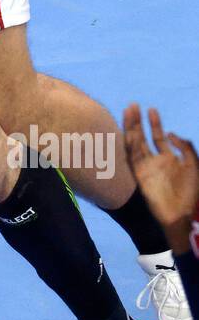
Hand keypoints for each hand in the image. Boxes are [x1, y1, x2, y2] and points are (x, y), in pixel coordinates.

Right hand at [123, 105, 198, 254]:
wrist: (182, 213)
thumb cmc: (191, 191)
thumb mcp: (194, 164)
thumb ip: (185, 146)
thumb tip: (170, 133)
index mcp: (168, 158)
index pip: (158, 136)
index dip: (155, 123)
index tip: (151, 109)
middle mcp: (155, 160)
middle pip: (143, 137)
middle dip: (138, 122)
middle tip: (133, 105)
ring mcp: (146, 167)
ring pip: (135, 144)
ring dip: (131, 129)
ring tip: (128, 112)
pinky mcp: (139, 176)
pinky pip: (132, 158)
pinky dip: (130, 145)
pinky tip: (129, 133)